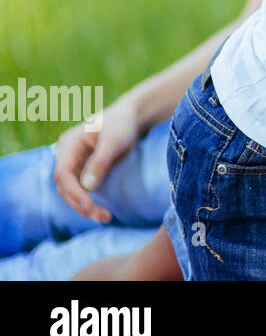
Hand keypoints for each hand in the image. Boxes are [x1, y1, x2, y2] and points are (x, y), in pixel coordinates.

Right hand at [53, 99, 144, 222]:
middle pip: (65, 186)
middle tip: (101, 217)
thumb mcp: (114, 141)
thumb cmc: (122, 125)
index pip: (63, 174)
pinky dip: (89, 201)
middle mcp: (67, 155)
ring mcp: (73, 163)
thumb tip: (88, 187)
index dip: (75, 192)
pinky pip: (81, 189)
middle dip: (80, 204)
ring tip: (105, 218)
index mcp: (68, 144)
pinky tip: (101, 212)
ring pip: (72, 191)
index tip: (90, 206)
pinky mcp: (83, 170)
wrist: (131, 117)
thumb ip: (100, 162)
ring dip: (84, 206)